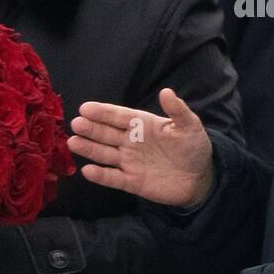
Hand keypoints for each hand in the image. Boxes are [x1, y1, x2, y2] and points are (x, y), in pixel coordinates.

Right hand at [68, 87, 215, 207]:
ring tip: (73, 142)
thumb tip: (166, 91)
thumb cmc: (194, 147)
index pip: (119, 116)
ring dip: (90, 149)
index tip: (86, 108)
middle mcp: (132, 142)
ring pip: (105, 154)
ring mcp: (130, 162)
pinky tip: (87, 171)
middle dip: (92, 129)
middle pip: (107, 134)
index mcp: (143, 125)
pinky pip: (113, 178)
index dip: (103, 112)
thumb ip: (177, 110)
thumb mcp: (189, 126)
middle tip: (76, 123)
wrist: (200, 177)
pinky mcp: (132, 182)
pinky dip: (101, 176)